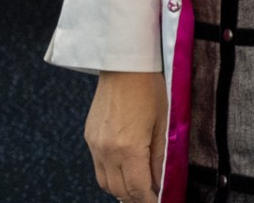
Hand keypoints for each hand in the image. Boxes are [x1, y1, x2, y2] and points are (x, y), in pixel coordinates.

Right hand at [85, 70, 166, 202]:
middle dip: (136, 199)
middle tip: (151, 197)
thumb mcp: (164, 123)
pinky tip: (125, 170)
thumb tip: (160, 182)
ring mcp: (95, 145)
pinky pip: (98, 167)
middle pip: (119, 190)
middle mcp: (107, 151)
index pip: (137, 189)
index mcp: (128, 148)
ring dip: (121, 189)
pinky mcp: (89, 138)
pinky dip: (111, 175)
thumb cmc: (149, 89)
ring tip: (139, 188)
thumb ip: (161, 156)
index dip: (149, 200)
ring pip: (105, 183)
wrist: (123, 65)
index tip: (159, 201)